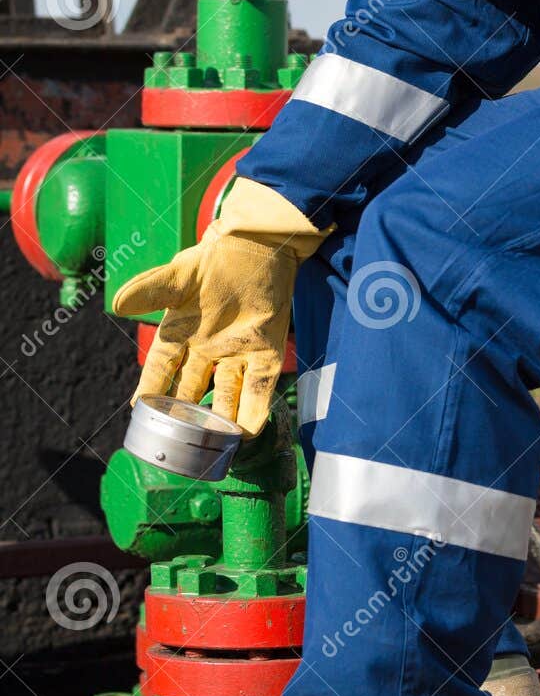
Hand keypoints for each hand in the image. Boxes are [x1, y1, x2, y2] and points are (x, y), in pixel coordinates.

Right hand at [111, 179, 330, 435]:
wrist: (259, 247)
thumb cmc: (214, 260)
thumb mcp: (179, 275)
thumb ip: (151, 290)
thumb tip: (117, 303)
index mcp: (181, 334)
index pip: (160, 371)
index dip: (150, 391)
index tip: (138, 412)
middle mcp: (208, 350)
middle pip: (192, 391)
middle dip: (184, 417)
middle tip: (176, 443)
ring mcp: (238, 353)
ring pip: (226, 396)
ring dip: (219, 421)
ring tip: (212, 448)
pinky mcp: (266, 352)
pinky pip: (259, 387)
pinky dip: (254, 410)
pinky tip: (248, 432)